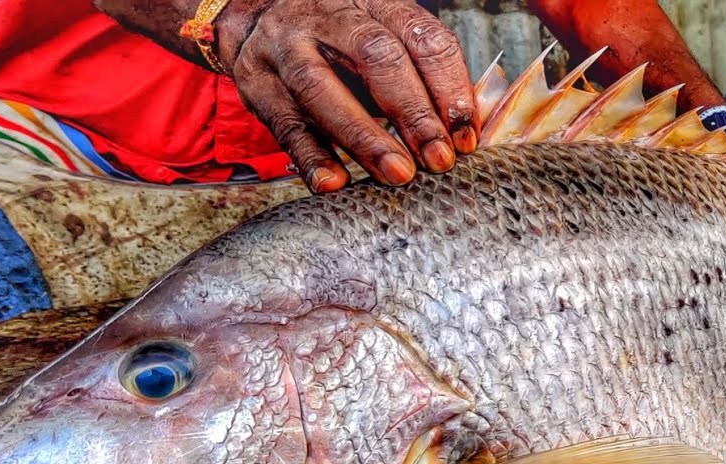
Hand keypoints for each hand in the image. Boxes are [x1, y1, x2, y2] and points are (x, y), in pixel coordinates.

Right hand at [217, 0, 476, 191]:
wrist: (257, 17)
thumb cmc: (339, 41)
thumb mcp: (384, 40)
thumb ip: (422, 77)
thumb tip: (468, 128)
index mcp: (374, 3)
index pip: (421, 36)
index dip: (448, 87)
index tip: (465, 136)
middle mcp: (329, 16)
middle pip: (375, 57)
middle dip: (413, 112)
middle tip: (438, 159)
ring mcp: (286, 46)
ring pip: (322, 88)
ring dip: (364, 137)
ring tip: (397, 174)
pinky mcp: (256, 82)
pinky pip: (284, 122)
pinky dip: (310, 155)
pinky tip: (332, 183)